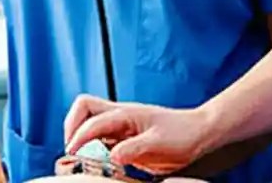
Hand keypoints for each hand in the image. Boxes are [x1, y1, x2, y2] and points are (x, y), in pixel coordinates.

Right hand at [63, 95, 216, 174]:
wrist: (199, 133)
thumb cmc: (184, 133)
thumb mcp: (159, 143)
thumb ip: (134, 148)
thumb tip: (112, 156)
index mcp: (126, 113)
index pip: (92, 120)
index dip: (79, 137)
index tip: (74, 154)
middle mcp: (120, 116)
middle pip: (84, 109)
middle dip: (72, 127)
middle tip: (73, 151)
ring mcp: (121, 126)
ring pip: (89, 123)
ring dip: (81, 138)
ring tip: (83, 158)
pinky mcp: (125, 139)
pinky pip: (100, 139)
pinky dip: (92, 149)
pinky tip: (99, 163)